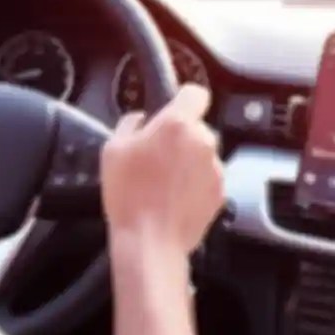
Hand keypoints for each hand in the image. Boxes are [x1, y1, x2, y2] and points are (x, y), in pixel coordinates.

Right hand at [101, 84, 223, 255]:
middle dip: (181, 136)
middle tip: (157, 155)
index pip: (195, 93)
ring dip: (189, 161)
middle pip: (197, 127)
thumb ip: (130, 123)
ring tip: (164, 182)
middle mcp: (203, 141)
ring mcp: (215, 168)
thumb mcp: (113, 149)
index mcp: (177, 124)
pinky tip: (175, 198)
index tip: (173, 109)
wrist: (150, 241)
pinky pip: (208, 178)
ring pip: (203, 154)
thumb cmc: (128, 194)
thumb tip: (141, 119)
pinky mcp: (221, 192)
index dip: (184, 99)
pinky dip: (196, 183)